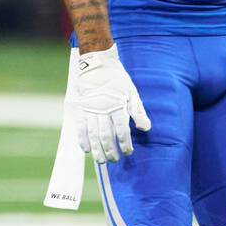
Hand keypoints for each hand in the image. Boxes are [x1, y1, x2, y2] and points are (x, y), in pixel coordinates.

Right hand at [72, 44, 149, 163]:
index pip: (121, 129)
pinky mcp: (81, 108)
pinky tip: (87, 150)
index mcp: (118, 105)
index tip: (129, 152)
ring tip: (102, 161)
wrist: (98, 64)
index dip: (125, 143)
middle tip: (115, 160)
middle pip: (106, 135)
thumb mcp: (132, 93)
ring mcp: (90, 109)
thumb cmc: (118, 80)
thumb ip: (138, 112)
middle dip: (111, 150)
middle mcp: (103, 108)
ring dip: (97, 149)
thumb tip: (145, 129)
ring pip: (93, 134)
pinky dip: (82, 140)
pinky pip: (80, 127)